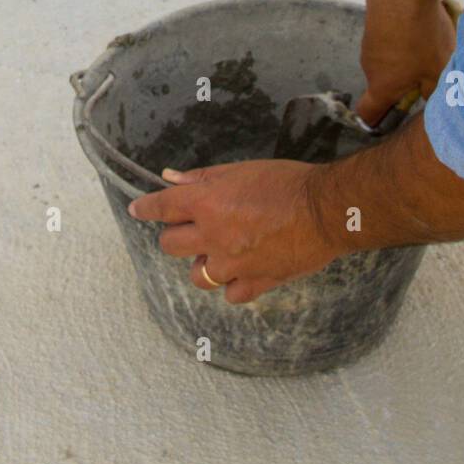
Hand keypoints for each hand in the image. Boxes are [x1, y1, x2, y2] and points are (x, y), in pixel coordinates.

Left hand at [126, 159, 340, 303]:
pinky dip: (232, 284)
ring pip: (198, 276)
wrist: (325, 210)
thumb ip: (204, 178)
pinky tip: (243, 270)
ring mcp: (233, 264)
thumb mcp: (241, 169)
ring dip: (204, 263)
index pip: (162, 207)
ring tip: (220, 252)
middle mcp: (213, 236)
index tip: (138, 210)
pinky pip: (230, 294)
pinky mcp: (256, 282)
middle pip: (171, 246)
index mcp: (207, 203)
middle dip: (176, 236)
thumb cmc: (287, 182)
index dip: (146, 208)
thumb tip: (172, 178)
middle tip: (192, 228)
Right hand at [356, 0, 457, 124]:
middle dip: (407, 85)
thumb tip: (433, 104)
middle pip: (385, 85)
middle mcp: (369, 66)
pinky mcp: (375, 20)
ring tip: (433, 43)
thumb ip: (436, 95)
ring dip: (409, 58)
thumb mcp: (439, 71)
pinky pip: (391, 37)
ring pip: (390, 60)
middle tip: (432, 75)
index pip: (368, 115)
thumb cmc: (422, 35)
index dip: (380, 122)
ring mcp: (370, 41)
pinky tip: (425, 22)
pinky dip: (406, 36)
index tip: (398, 120)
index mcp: (382, 85)